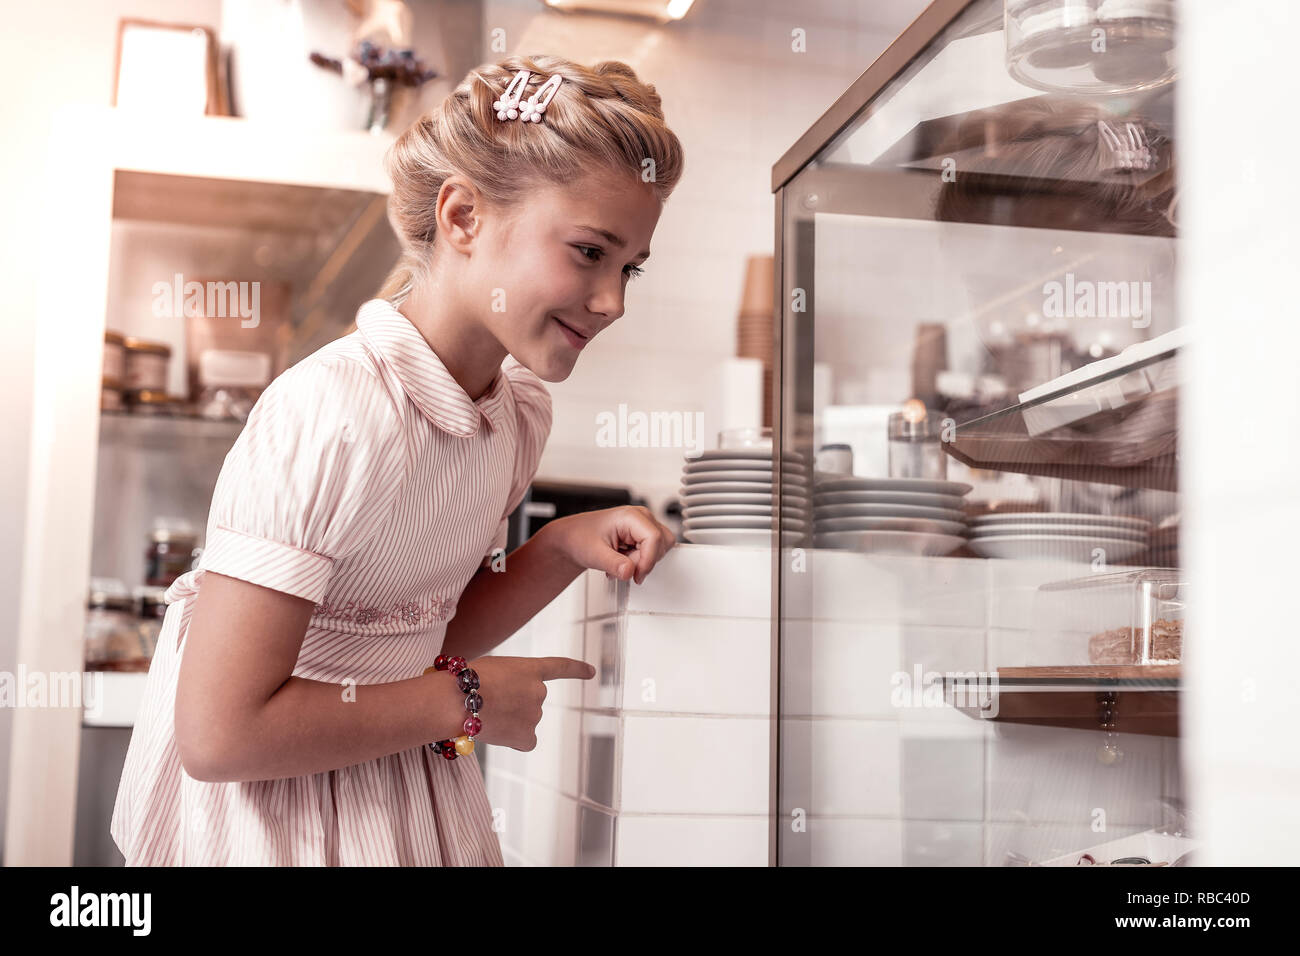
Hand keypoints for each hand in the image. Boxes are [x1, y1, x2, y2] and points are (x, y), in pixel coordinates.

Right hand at [468, 656, 594, 751]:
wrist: (459, 700)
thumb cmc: (466, 682)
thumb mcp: (492, 669)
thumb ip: (509, 681)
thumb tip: (508, 705)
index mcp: (530, 668)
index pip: (560, 667)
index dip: (577, 669)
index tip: (592, 672)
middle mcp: (539, 691)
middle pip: (531, 701)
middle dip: (514, 705)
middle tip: (489, 704)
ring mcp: (535, 714)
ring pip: (525, 722)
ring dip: (509, 721)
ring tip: (487, 715)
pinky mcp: (528, 735)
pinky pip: (526, 741)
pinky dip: (515, 740)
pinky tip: (499, 734)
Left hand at [545, 505, 676, 584]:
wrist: (572, 538)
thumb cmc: (579, 537)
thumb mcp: (594, 554)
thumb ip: (614, 564)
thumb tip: (630, 572)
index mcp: (630, 516)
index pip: (654, 538)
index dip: (648, 561)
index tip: (636, 575)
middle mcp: (641, 517)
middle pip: (661, 543)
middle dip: (644, 561)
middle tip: (622, 566)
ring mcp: (643, 525)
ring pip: (660, 548)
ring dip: (641, 562)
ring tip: (620, 561)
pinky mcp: (642, 535)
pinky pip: (653, 551)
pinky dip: (640, 561)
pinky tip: (623, 560)